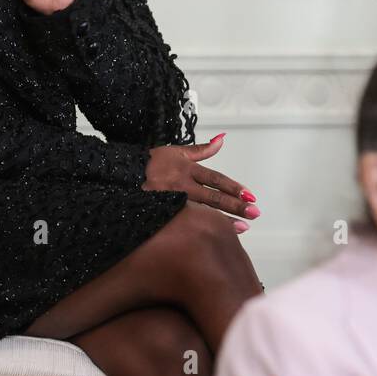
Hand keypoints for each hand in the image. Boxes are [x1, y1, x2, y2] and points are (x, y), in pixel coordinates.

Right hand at [143, 133, 259, 233]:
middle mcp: (181, 185)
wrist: (121, 173)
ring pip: (202, 212)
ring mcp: (172, 201)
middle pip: (213, 197)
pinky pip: (186, 223)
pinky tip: (215, 235)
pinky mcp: (162, 213)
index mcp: (187, 169)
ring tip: (243, 227)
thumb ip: (201, 149)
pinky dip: (202, 229)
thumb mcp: (176, 152)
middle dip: (236, 206)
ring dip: (224, 221)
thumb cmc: (151, 163)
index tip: (250, 196)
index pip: (215, 179)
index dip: (234, 188)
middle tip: (254, 213)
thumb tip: (222, 139)